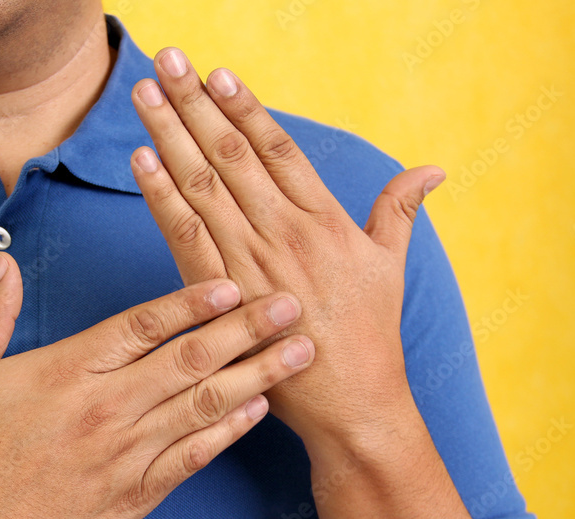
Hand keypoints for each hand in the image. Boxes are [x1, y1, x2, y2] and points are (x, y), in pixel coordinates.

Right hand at [0, 252, 314, 518]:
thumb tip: (4, 261)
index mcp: (69, 370)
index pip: (145, 325)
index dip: (195, 301)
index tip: (235, 282)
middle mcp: (106, 408)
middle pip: (190, 360)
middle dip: (248, 330)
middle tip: (292, 306)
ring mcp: (124, 454)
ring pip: (204, 406)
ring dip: (257, 376)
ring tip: (299, 353)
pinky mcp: (134, 494)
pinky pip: (193, 458)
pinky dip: (229, 433)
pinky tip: (260, 411)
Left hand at [129, 48, 444, 449]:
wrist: (353, 403)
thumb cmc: (371, 334)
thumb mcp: (391, 265)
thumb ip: (401, 209)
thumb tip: (433, 170)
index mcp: (323, 219)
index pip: (276, 148)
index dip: (245, 107)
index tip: (217, 72)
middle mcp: (284, 232)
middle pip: (230, 154)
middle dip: (194, 103)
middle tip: (165, 59)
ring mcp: (251, 263)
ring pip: (202, 186)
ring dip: (169, 135)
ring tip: (144, 93)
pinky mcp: (225, 296)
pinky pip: (186, 237)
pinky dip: (161, 198)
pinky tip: (141, 161)